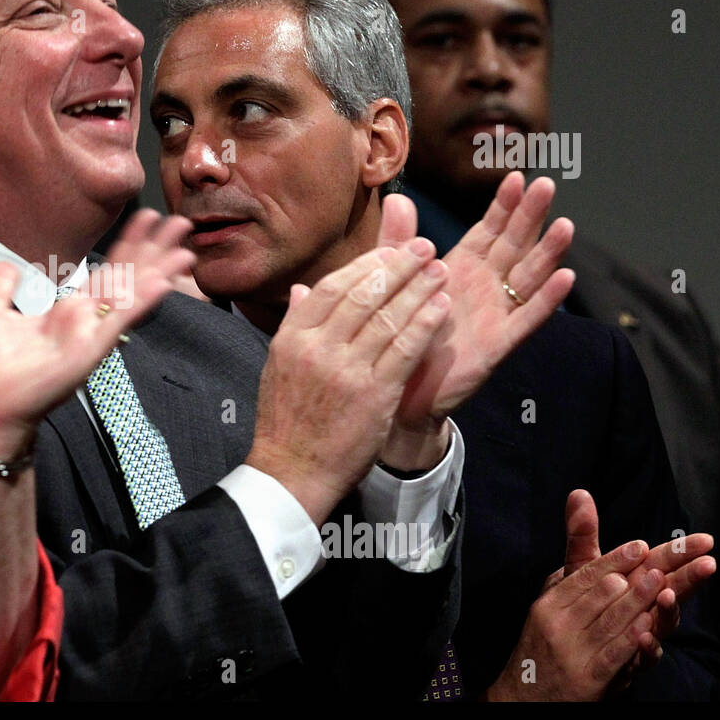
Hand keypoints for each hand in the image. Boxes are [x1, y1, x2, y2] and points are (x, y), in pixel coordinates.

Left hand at [0, 209, 193, 456]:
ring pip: (130, 298)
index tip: (146, 217)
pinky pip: (116, 323)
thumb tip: (7, 264)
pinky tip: (161, 284)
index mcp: (64, 314)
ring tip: (184, 251)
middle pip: (126, 279)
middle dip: (153, 251)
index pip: (103, 273)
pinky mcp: (86, 354)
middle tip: (181, 224)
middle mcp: (83, 323)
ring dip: (159, 274)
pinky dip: (139, 303)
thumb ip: (0, 287)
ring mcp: (88, 338)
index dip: (126, 245)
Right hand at [246, 239, 450, 524]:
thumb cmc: (287, 421)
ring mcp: (345, 369)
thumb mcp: (278, 366)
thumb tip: (303, 289)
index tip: (391, 252)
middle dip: (399, 266)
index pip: (332, 286)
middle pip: (364, 294)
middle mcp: (317, 347)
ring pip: (388, 317)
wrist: (292, 470)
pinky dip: (425, 324)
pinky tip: (441, 307)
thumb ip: (295, 325)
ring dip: (418, 289)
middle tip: (424, 248)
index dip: (366, 265)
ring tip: (439, 271)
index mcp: (292, 337)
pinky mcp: (373, 393)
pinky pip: (404, 349)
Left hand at [379, 172, 574, 428]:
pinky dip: (546, 300)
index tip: (515, 177)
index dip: (502, 206)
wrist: (397, 389)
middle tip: (547, 186)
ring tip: (565, 225)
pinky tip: (565, 279)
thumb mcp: (396, 282)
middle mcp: (484, 287)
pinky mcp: (498, 344)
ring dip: (547, 253)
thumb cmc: (399, 333)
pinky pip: (526, 319)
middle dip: (530, 216)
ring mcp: (495, 314)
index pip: (487, 230)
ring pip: (527, 277)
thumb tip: (398, 197)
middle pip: (514, 245)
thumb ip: (399, 242)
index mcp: (460, 269)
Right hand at [487, 536, 661, 700]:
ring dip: (636, 601)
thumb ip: (571, 582)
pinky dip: (630, 640)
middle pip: (599, 595)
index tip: (639, 546)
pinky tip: (646, 627)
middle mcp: (557, 625)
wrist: (524, 697)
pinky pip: (612, 655)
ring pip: (609, 621)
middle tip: (656, 563)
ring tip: (658, 584)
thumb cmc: (542, 649)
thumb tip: (588, 550)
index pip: (584, 576)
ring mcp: (572, 652)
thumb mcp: (547, 609)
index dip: (614, 559)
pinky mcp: (587, 679)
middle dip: (631, 578)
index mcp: (548, 605)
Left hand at [551, 489, 715, 671]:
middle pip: (671, 588)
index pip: (663, 561)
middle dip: (689, 577)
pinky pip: (641, 655)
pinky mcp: (629, 659)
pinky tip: (644, 637)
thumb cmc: (580, 600)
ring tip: (666, 595)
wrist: (565, 642)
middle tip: (706, 565)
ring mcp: (641, 631)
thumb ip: (583, 533)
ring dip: (667, 610)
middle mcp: (645, 605)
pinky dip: (646, 646)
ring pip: (661, 621)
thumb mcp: (580, 565)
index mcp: (636, 579)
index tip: (705, 540)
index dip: (683, 550)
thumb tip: (578, 492)